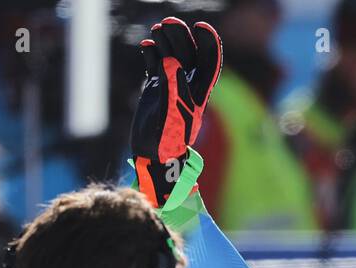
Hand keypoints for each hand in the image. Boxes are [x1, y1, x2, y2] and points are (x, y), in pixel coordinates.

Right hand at [131, 17, 221, 204]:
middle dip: (181, 36)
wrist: (154, 156)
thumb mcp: (173, 113)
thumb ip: (173, 86)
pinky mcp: (154, 91)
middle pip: (189, 53)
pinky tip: (145, 46)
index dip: (208, 41)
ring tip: (157, 31)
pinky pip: (154, 66)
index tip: (200, 25)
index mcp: (199, 92)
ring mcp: (170, 87)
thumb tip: (170, 61)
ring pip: (171, 56)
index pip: (209, 61)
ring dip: (166, 41)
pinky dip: (151, 54)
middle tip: (167, 23)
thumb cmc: (168, 140)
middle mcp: (186, 87)